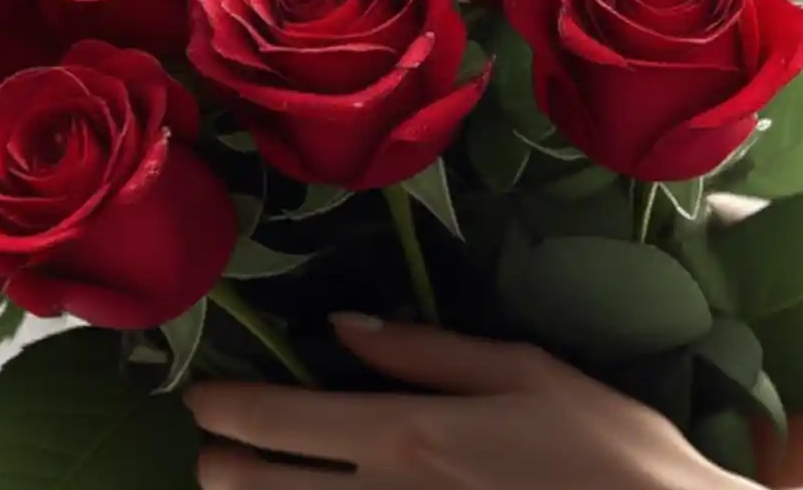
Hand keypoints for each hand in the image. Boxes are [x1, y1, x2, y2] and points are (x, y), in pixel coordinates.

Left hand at [186, 314, 757, 489]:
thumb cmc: (600, 442)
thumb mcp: (521, 371)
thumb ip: (423, 351)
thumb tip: (341, 328)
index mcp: (403, 437)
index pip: (274, 421)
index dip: (221, 405)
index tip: (202, 392)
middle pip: (251, 489)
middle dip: (219, 459)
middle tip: (221, 436)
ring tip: (251, 475)